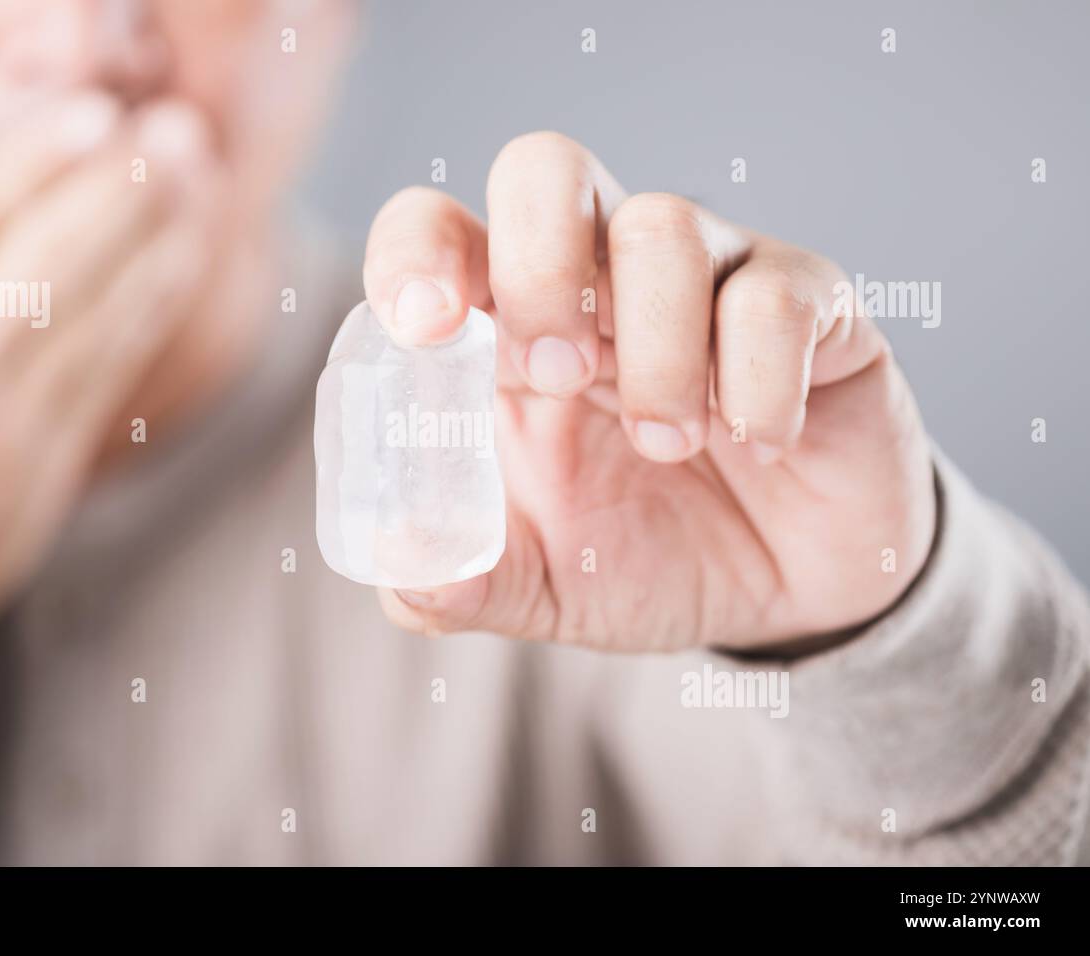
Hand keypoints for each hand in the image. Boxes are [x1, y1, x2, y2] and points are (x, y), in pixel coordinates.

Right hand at [0, 93, 221, 651]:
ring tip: (196, 183)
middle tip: (171, 134)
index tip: (90, 116)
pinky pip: (110, 378)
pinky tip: (180, 264)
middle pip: (44, 266)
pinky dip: (149, 313)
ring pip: (94, 319)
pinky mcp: (49, 476)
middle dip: (117, 193)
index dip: (32, 164)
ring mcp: (3, 433)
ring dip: (155, 243)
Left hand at [365, 132, 935, 652]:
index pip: (437, 228)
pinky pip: (777, 296)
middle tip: (558, 378)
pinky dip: (758, 380)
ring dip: (656, 352)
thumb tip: (402, 571)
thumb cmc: (644, 564)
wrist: (785, 602)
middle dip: (537, 267)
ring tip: (670, 446)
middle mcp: (599, 278)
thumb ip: (461, 582)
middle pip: (544, 169)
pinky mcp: (810, 302)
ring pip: (663, 225)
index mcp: (508, 330)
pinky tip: (761, 447)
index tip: (424, 329)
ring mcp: (707, 276)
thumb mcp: (538, 586)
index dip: (415, 252)